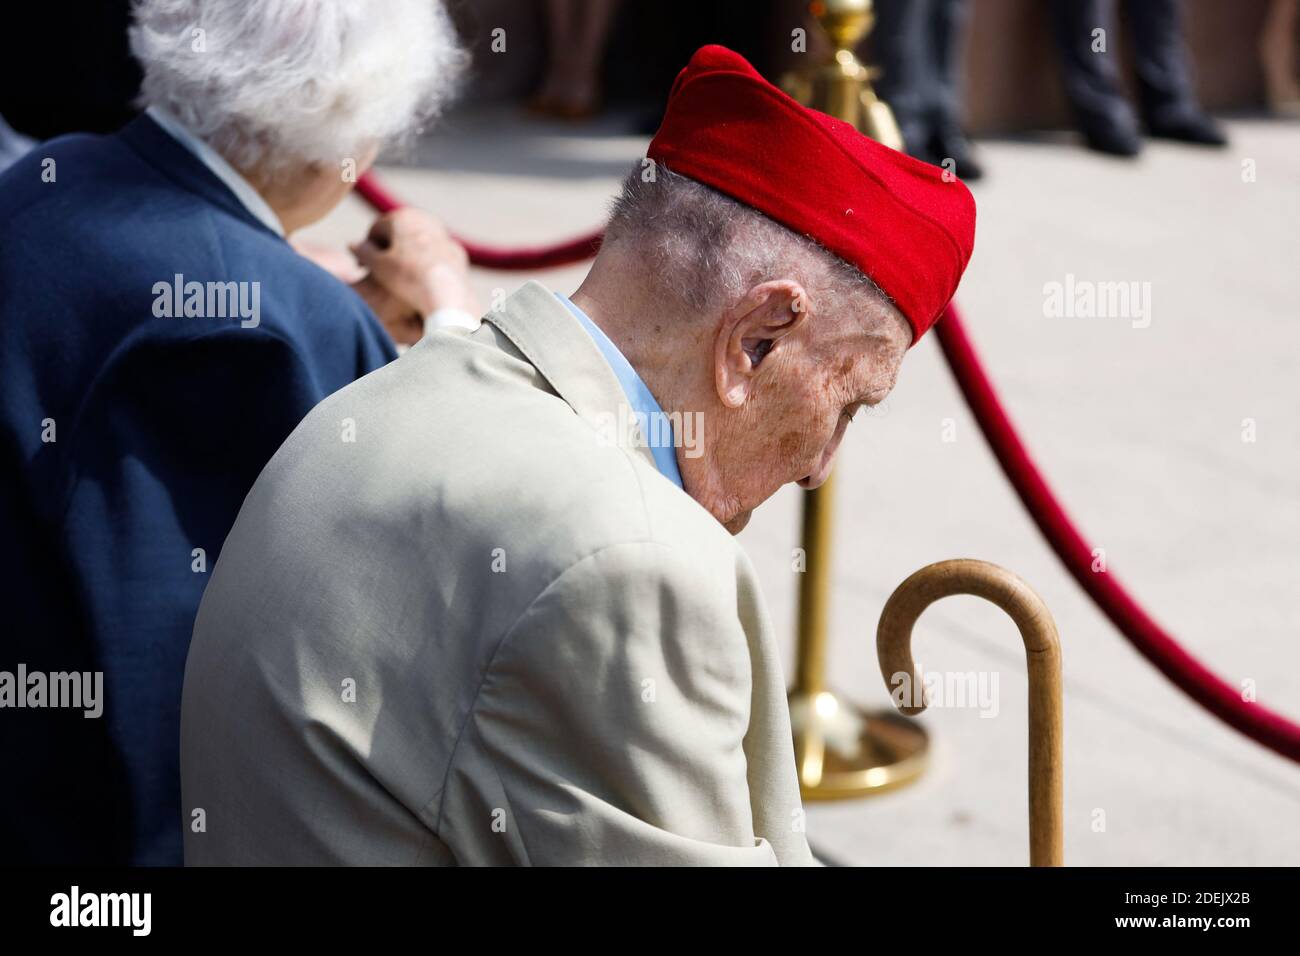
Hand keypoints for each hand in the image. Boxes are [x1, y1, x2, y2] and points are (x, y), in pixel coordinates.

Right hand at [350, 209, 478, 326]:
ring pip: (417, 243)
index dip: (366, 248)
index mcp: (402, 216)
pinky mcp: (456, 251)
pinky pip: (434, 256)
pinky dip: (425, 264)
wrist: (446, 292)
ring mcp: (443, 234)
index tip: (362, 268)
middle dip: (387, 249)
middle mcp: (425, 219)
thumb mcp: (377, 265)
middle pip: (398, 233)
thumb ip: (363, 252)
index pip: (376, 229)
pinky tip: (420, 281)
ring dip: (406, 256)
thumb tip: (353, 245)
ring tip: (397, 278)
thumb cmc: (406, 277)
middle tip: (378, 272)